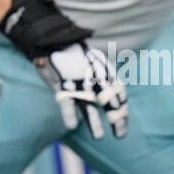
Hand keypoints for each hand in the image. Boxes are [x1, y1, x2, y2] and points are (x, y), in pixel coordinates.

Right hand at [0, 0, 127, 139]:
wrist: (50, 37)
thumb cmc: (70, 50)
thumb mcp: (88, 59)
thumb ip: (98, 72)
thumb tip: (108, 86)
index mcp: (102, 69)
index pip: (117, 89)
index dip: (121, 105)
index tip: (123, 120)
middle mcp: (92, 76)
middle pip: (107, 100)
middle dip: (115, 117)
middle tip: (120, 134)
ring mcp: (76, 80)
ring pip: (88, 104)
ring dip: (94, 121)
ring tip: (99, 136)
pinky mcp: (61, 83)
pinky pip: (66, 101)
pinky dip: (69, 114)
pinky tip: (72, 126)